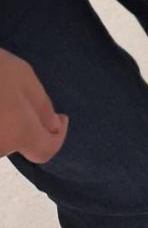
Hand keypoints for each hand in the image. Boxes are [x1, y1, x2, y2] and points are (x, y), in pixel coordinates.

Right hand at [0, 49, 67, 163]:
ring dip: (5, 122)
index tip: (61, 118)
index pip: (46, 151)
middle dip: (26, 123)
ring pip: (2, 139)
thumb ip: (42, 106)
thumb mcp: (23, 77)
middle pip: (20, 142)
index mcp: (18, 132)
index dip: (58, 136)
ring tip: (0, 93)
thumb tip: (53, 126)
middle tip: (17, 93)